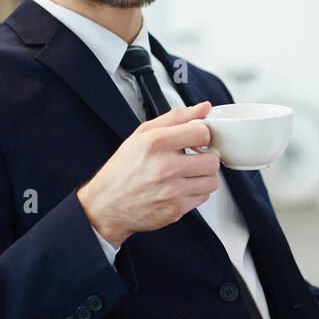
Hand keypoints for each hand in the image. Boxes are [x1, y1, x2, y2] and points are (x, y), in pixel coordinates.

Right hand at [76, 101, 220, 246]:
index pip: (202, 133)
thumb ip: (176, 118)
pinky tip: (181, 187)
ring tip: (188, 173)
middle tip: (194, 158)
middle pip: (212, 160)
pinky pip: (203, 197)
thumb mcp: (142, 134)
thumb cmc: (123, 169)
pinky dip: (196, 192)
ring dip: (204, 176)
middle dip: (206, 157)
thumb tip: (204, 108)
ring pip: (213, 181)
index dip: (203, 135)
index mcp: (155, 143)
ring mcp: (171, 191)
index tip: (197, 139)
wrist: (106, 205)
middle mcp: (164, 167)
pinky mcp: (176, 210)